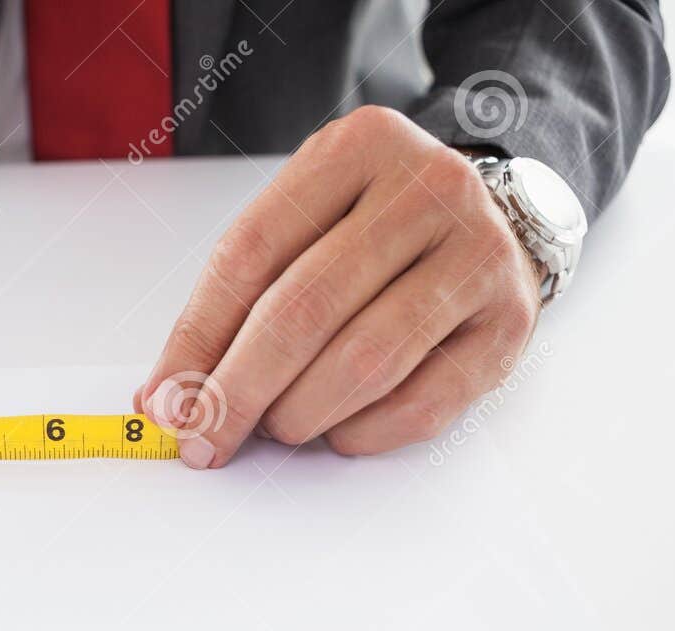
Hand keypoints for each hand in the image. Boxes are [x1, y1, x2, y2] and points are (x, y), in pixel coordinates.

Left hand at [135, 106, 542, 464]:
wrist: (496, 223)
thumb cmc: (377, 231)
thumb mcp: (306, 223)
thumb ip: (236, 297)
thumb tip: (166, 398)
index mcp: (359, 148)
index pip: (250, 253)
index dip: (196, 339)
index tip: (165, 402)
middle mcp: (428, 188)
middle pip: (303, 311)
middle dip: (237, 392)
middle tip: (204, 438)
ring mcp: (478, 254)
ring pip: (363, 362)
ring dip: (299, 415)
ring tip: (277, 426)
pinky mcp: (509, 323)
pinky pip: (419, 404)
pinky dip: (361, 433)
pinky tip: (337, 429)